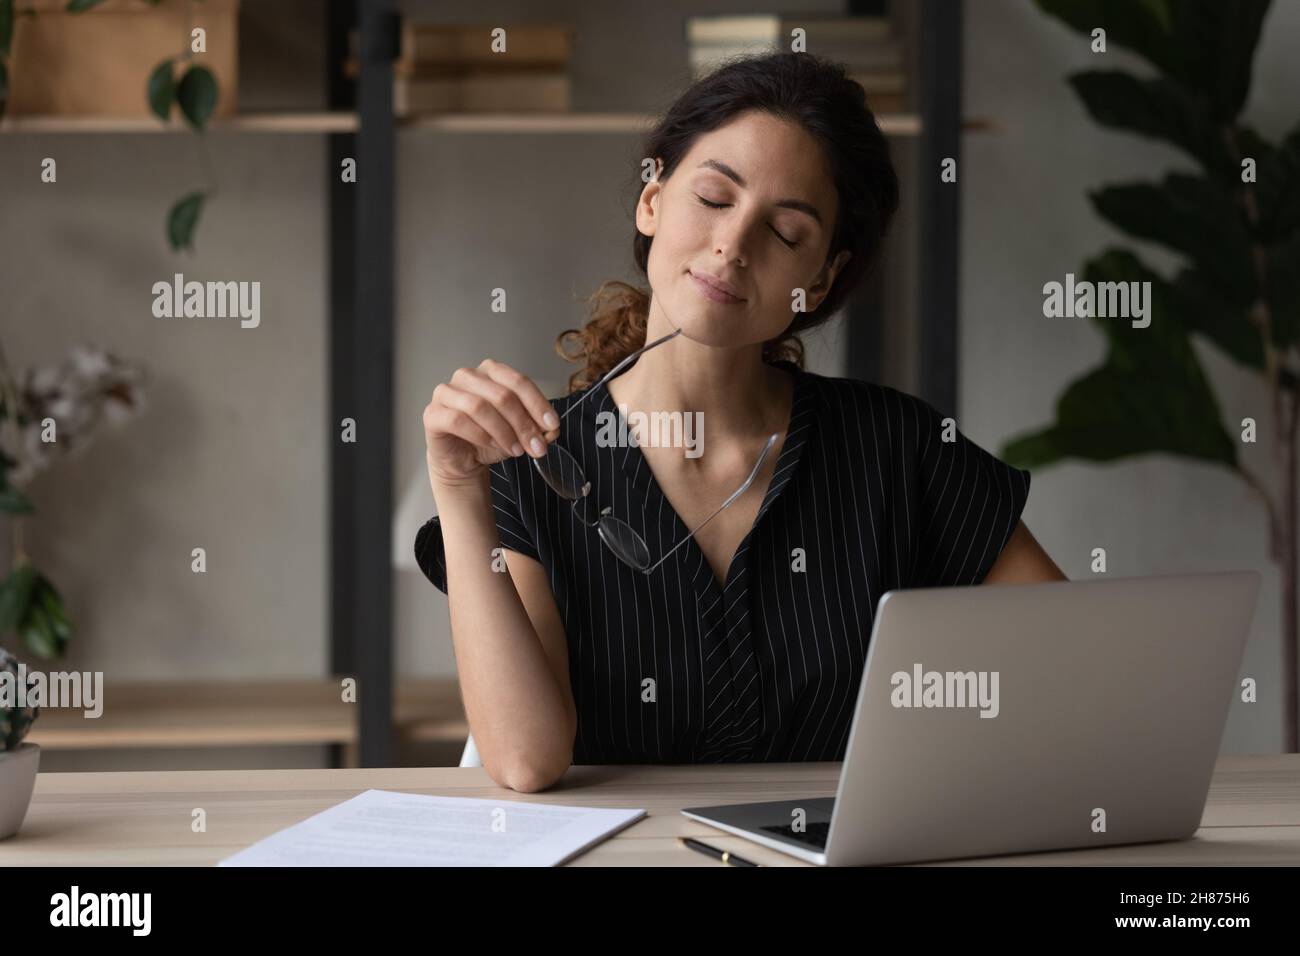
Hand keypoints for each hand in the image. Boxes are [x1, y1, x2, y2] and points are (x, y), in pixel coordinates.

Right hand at [423, 360, 560, 489]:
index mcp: (491, 371)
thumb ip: (538, 429)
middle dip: (524, 424)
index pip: (519, 382)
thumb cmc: (491, 438)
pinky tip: (492, 445)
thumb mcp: (521, 433)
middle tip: (537, 447)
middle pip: (502, 395)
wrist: (463, 460)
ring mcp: (446, 392)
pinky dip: (480, 435)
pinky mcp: (433, 413)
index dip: (538, 404)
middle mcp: (468, 376)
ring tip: (516, 450)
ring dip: (503, 432)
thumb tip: (551, 431)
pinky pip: (457, 420)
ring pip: (480, 407)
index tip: (552, 426)